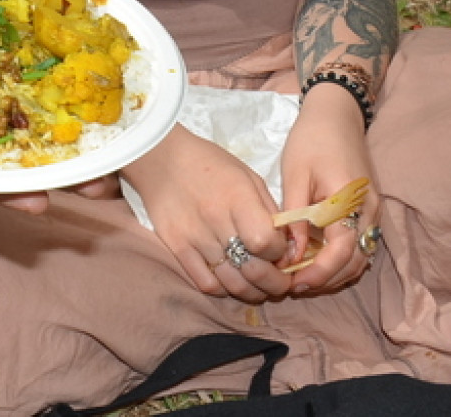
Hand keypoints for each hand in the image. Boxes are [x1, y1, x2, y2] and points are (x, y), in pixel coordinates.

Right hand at [119, 126, 291, 303]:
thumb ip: (270, 212)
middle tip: (280, 283)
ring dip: (252, 292)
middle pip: (253, 270)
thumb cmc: (211, 164)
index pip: (266, 242)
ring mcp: (194, 236)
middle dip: (275, 284)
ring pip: (232, 283)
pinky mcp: (176, 246)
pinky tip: (230, 281)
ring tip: (259, 288)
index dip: (280, 253)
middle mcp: (216, 219)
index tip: (282, 252)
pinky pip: (205, 283)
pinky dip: (223, 290)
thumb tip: (289, 248)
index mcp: (238, 197)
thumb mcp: (248, 177)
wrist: (161, 158)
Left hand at [274, 93, 377, 296]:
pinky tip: (314, 262)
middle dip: (326, 279)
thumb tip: (292, 254)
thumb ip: (295, 215)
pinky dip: (340, 260)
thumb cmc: (311, 140)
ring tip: (301, 279)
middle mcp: (368, 211)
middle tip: (293, 287)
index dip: (320, 272)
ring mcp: (372, 212)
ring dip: (334, 273)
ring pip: (360, 257)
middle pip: (355, 261)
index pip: (343, 250)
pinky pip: (358, 245)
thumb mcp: (295, 174)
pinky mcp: (367, 211)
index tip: (295, 283)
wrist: (336, 116)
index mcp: (349, 200)